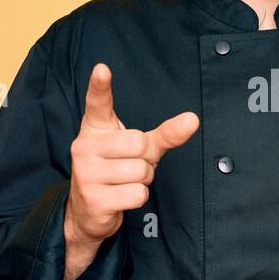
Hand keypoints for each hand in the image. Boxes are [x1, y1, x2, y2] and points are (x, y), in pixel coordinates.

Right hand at [64, 62, 198, 259]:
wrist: (89, 210)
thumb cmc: (117, 169)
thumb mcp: (141, 148)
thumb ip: (165, 133)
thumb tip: (193, 119)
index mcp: (95, 128)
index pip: (97, 103)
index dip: (99, 86)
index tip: (102, 69)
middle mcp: (85, 146)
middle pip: (140, 144)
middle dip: (146, 160)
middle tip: (130, 166)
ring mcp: (85, 172)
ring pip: (141, 171)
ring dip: (142, 181)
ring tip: (124, 182)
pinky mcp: (93, 198)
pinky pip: (137, 194)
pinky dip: (138, 197)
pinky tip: (121, 197)